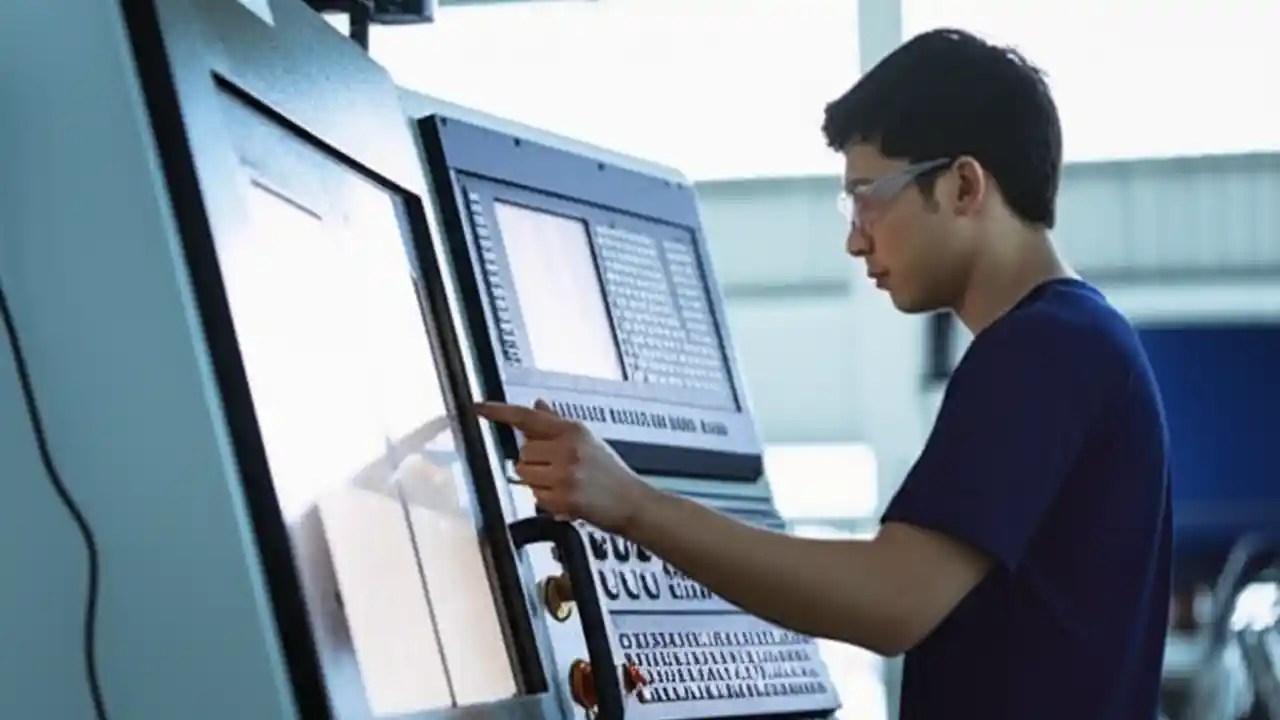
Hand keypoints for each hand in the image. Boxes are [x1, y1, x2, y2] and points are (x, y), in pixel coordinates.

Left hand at [474, 399, 649, 532]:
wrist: (632, 502)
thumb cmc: (609, 471)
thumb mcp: (586, 440)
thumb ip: (556, 423)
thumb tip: (536, 405)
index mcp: (572, 430)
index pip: (528, 417)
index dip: (499, 411)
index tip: (477, 407)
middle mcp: (568, 448)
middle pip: (522, 452)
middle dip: (535, 464)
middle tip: (560, 471)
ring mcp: (566, 474)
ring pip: (525, 475)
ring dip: (538, 483)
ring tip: (564, 485)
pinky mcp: (565, 498)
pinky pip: (536, 497)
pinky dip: (547, 502)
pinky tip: (567, 499)